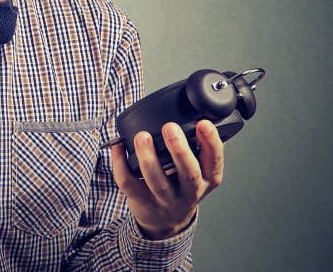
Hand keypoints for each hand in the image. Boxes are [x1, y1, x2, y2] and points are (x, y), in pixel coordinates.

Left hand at [110, 119, 223, 239]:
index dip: (211, 143)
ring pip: (157, 181)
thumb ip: (199, 148)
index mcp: (207, 179)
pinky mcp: (142, 201)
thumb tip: (197, 112)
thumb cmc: (182, 187)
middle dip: (179, 149)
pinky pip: (129, 183)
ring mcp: (166, 199)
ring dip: (148, 158)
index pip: (214, 162)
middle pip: (188, 173)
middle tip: (170, 127)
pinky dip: (120, 163)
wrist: (167, 222)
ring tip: (142, 137)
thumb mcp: (200, 172)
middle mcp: (190, 191)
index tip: (203, 124)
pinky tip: (117, 146)